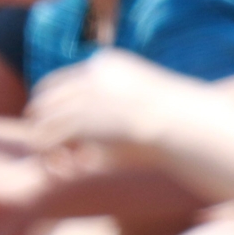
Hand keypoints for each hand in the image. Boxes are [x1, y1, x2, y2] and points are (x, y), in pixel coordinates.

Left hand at [29, 49, 191, 164]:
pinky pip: (48, 137)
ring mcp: (84, 96)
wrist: (189, 126)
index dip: (53, 103)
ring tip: (57, 162)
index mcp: (106, 64)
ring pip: (44, 119)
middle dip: (45, 121)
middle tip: (50, 144)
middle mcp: (89, 76)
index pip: (61, 80)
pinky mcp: (81, 120)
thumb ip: (125, 106)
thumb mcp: (152, 102)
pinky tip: (65, 169)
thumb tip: (112, 122)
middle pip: (47, 97)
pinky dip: (49, 154)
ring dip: (47, 142)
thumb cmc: (183, 120)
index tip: (52, 123)